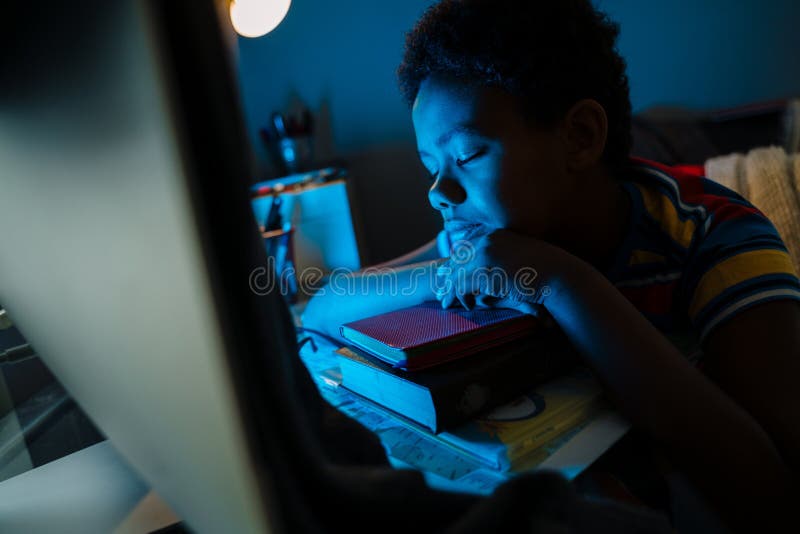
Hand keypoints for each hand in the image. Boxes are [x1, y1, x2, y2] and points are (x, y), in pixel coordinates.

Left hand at [435, 229, 569, 319]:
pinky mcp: (484, 270)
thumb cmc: (546, 273)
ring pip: (457, 274)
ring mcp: (485, 254)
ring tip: (447, 303)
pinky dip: (461, 297)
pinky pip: (462, 285)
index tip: (446, 276)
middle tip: (441, 293)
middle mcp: (488, 241)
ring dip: (451, 291)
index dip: (455, 264)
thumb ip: (501, 262)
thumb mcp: (521, 260)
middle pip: (457, 259)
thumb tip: (488, 276)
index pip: (467, 248)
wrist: (559, 276)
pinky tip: (468, 305)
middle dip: (447, 277)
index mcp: (496, 235)